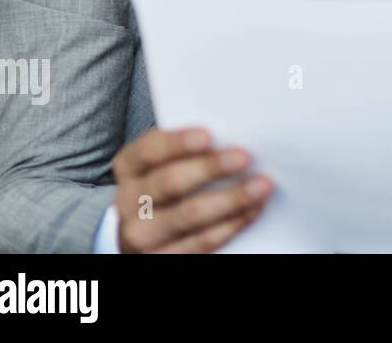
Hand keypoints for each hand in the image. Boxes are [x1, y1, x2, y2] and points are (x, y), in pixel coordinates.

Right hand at [110, 126, 273, 252]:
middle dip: (211, 168)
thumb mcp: (163, 160)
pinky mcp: (161, 258)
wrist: (141, 228)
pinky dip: (229, 226)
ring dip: (230, 200)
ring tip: (261, 186)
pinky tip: (252, 211)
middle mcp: (130, 201)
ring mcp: (142, 234)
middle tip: (246, 157)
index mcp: (129, 167)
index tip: (209, 135)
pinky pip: (199, 243)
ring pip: (187, 216)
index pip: (148, 151)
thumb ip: (188, 148)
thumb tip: (231, 134)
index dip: (177, 143)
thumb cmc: (164, 180)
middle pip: (170, 182)